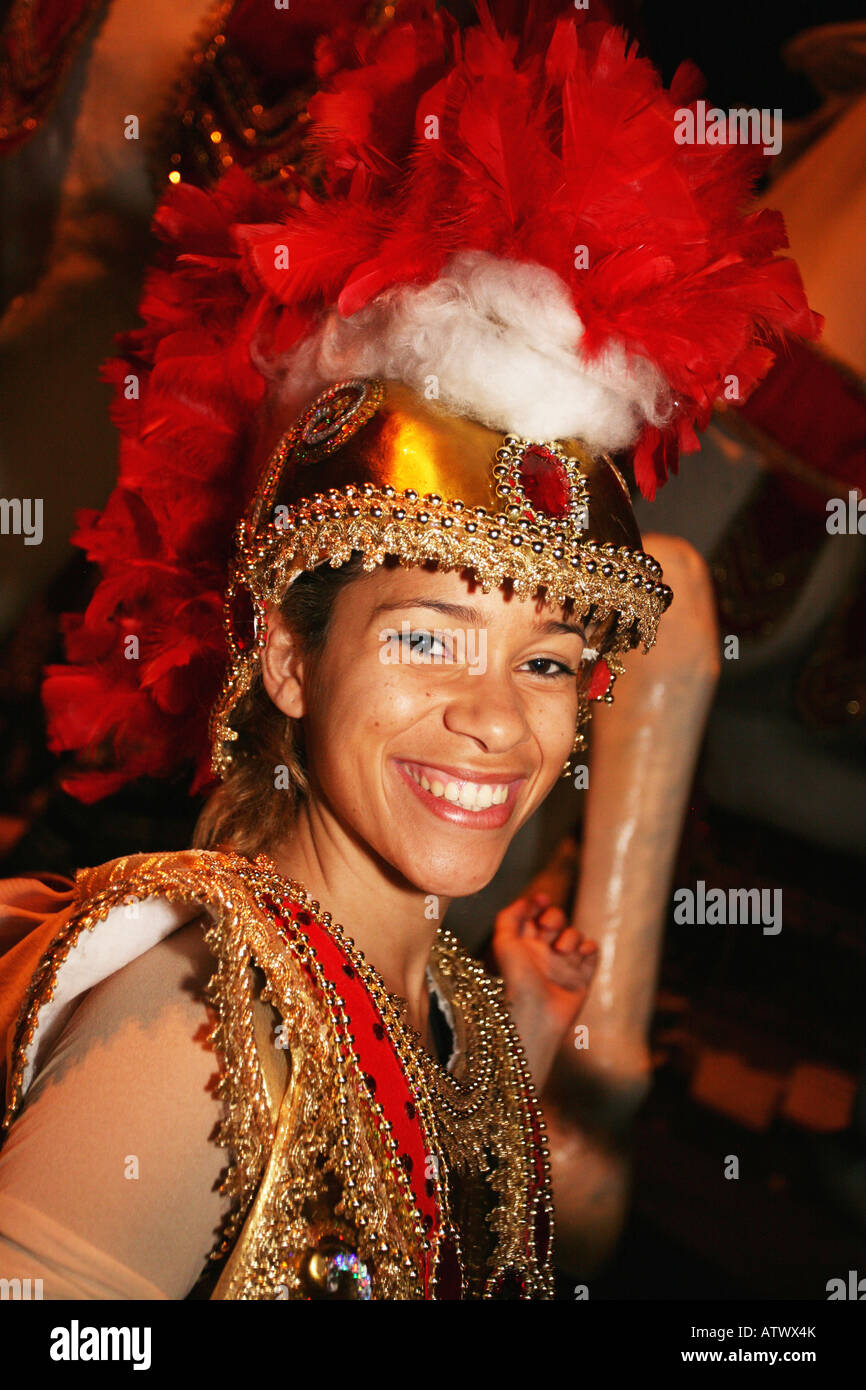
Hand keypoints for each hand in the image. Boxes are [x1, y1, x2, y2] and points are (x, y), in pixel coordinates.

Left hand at [490, 891, 597, 1088]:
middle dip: (555, 916)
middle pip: (556, 920)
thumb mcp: (503, 942)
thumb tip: (525, 900)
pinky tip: (578, 955)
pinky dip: (588, 947)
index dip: (538, 903)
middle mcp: (544, 953)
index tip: (540, 899)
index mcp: (524, 945)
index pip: (534, 914)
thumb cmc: (516, 979)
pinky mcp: (582, 977)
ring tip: (561, 951)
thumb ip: (509, 916)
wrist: (536, 1013)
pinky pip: (592, 950)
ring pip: (575, 934)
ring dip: (570, 936)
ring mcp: (564, 965)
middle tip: (547, 927)